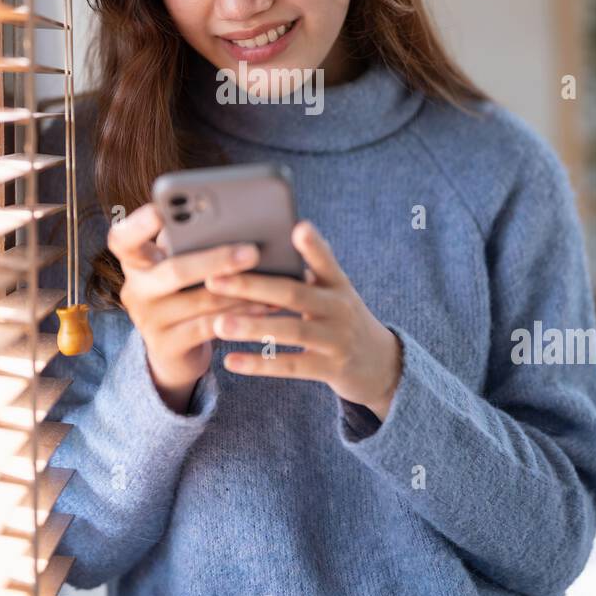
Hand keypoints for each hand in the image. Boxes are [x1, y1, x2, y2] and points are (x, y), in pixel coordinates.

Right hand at [108, 203, 275, 412]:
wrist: (174, 351)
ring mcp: (148, 320)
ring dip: (238, 290)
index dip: (137, 224)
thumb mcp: (179, 267)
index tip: (159, 210)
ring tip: (268, 280)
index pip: (122, 238)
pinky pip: (208, 327)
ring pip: (199, 300)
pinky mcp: (166, 346)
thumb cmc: (183, 294)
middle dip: (216, 259)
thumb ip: (191, 244)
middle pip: (173, 270)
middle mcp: (135, 289)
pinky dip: (238, 315)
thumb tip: (237, 220)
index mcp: (135, 260)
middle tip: (252, 252)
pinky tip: (262, 307)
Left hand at [205, 220, 402, 420]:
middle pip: (294, 294)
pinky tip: (231, 361)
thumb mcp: (334, 292)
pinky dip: (260, 364)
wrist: (381, 364)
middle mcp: (339, 308)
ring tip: (219, 324)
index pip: (325, 260)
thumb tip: (267, 245)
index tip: (297, 226)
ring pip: (291, 331)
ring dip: (253, 327)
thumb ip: (307, 272)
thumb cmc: (341, 319)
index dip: (313, 245)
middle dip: (252, 286)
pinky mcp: (331, 369)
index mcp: (338, 284)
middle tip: (214, 280)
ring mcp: (337, 339)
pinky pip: (291, 366)